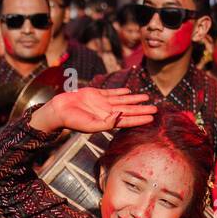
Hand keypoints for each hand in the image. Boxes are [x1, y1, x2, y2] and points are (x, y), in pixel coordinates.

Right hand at [29, 88, 156, 134]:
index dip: (140, 119)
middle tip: (156, 108)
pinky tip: (129, 91)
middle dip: (142, 109)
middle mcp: (107, 113)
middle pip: (129, 111)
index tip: (152, 118)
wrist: (60, 110)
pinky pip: (112, 92)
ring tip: (147, 98)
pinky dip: (121, 91)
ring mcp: (102, 103)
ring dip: (135, 99)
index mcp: (107, 122)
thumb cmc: (74, 121)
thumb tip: (121, 115)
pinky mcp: (96, 94)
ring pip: (123, 100)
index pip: (128, 121)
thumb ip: (107, 122)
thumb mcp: (91, 125)